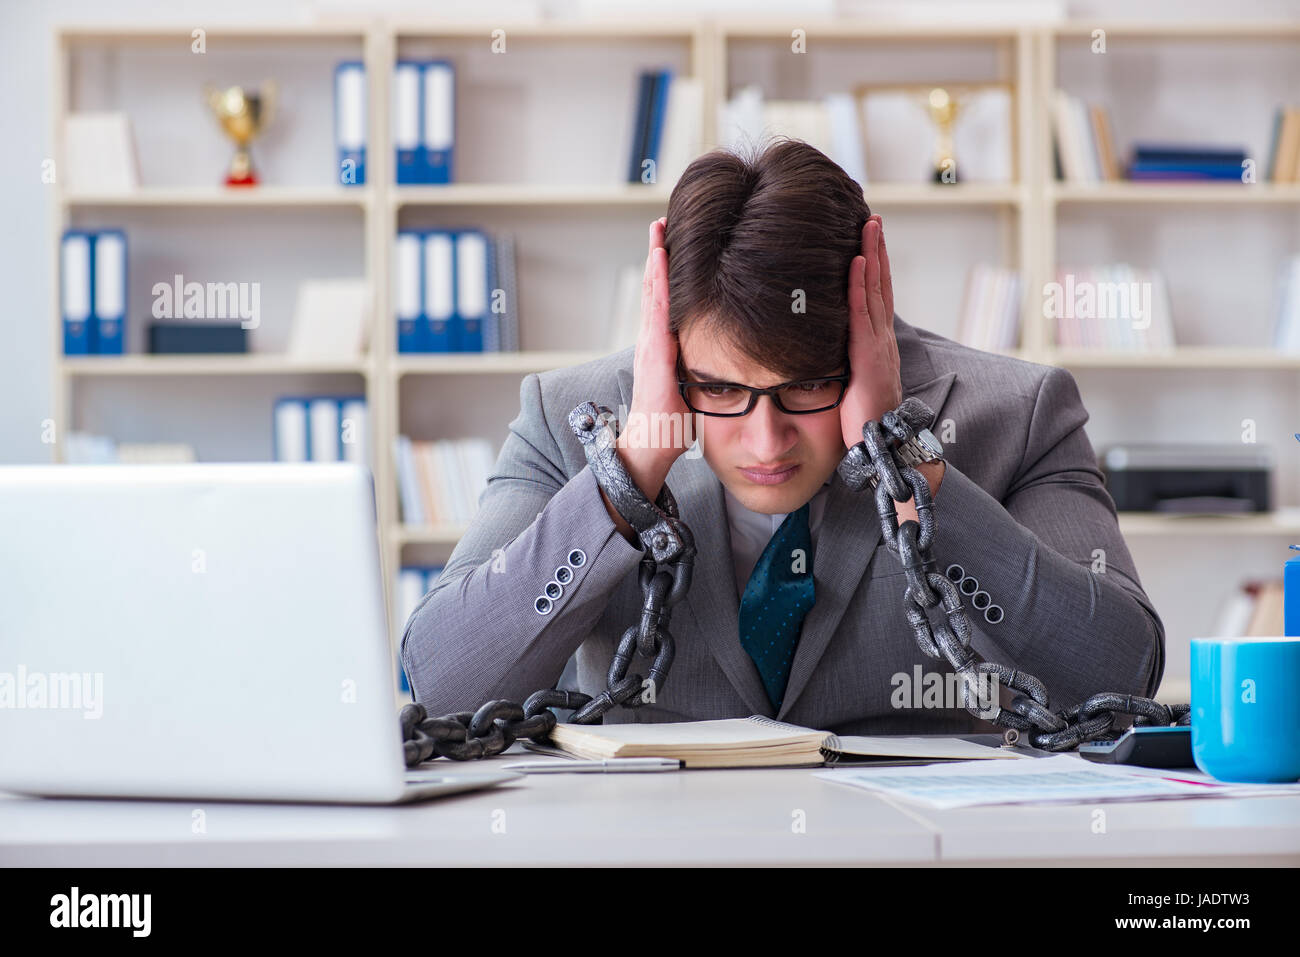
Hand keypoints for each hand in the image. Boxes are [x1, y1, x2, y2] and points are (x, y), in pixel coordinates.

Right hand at [603, 219, 691, 533]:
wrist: (654, 442)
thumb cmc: (674, 419)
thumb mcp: (692, 383)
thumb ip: (702, 363)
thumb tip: (726, 352)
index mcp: (663, 344)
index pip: (666, 299)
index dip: (668, 271)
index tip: (674, 242)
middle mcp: (653, 338)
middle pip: (655, 287)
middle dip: (658, 254)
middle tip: (661, 221)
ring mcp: (650, 342)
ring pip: (653, 291)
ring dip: (655, 259)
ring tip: (658, 229)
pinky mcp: (654, 350)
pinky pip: (657, 309)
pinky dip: (658, 282)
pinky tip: (661, 259)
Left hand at [839, 214, 901, 451]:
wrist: (879, 446)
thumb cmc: (861, 422)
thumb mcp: (850, 384)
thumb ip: (841, 363)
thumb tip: (820, 350)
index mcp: (877, 346)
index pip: (876, 299)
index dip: (874, 269)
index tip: (868, 241)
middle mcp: (882, 341)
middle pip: (880, 286)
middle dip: (877, 251)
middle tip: (873, 220)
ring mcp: (878, 347)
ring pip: (875, 293)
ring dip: (872, 257)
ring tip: (868, 227)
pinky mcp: (868, 357)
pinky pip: (863, 315)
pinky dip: (860, 287)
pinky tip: (857, 264)